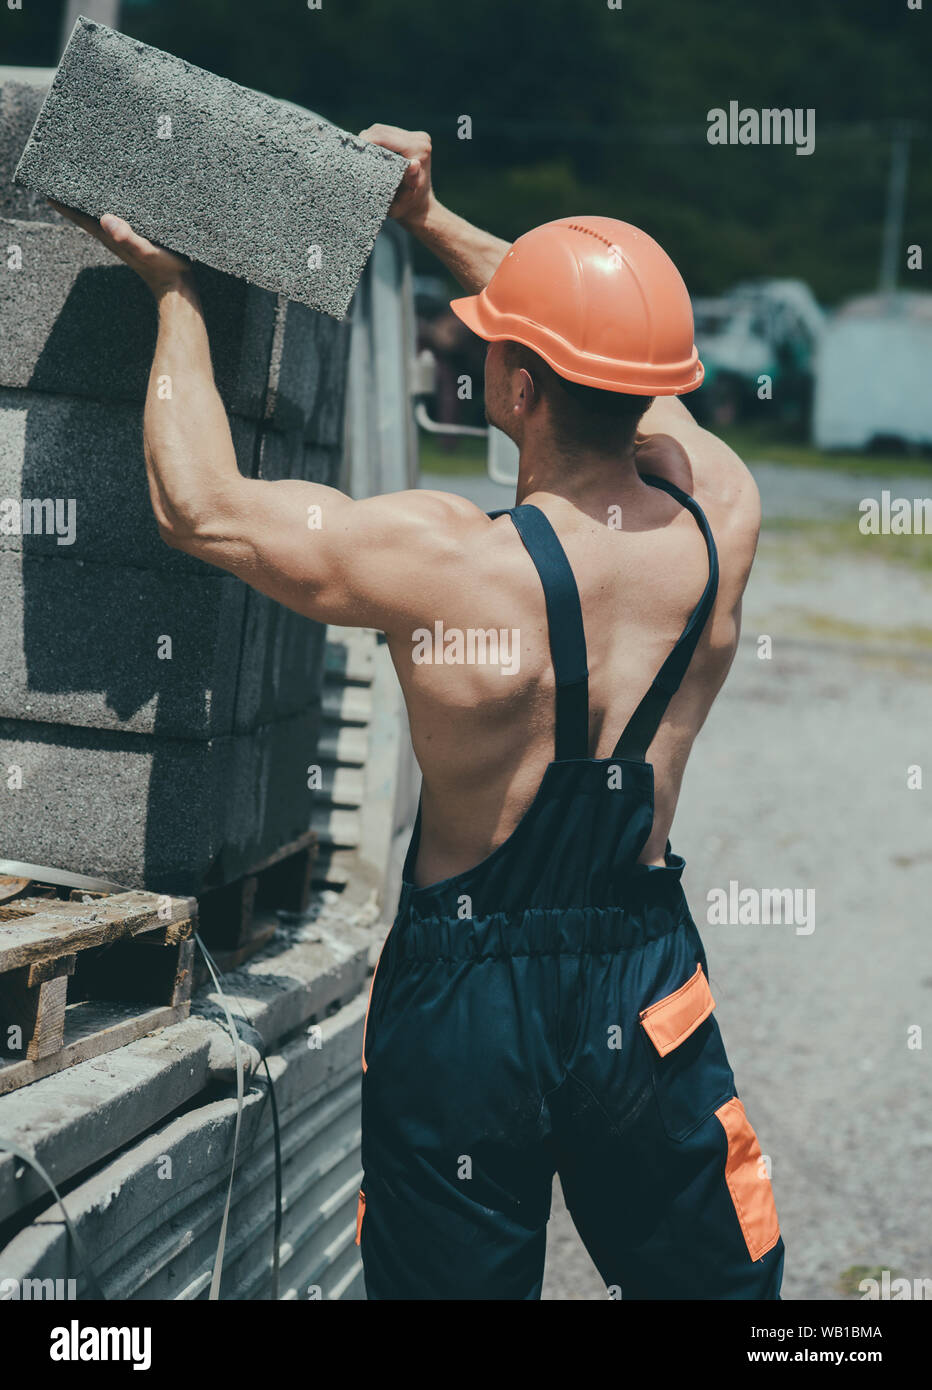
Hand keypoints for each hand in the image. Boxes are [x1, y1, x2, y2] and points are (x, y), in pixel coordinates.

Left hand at [48, 200, 192, 296]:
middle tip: (61, 180)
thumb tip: (105, 220)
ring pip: (100, 217)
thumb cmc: (164, 268)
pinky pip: (116, 220)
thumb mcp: (147, 250)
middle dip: (73, 199)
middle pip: (86, 215)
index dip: (65, 206)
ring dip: (90, 203)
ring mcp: (123, 239)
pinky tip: (112, 203)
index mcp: (111, 237)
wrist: (178, 286)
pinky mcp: (135, 239)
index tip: (49, 192)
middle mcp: (113, 236)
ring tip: (82, 186)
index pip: (81, 218)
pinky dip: (109, 209)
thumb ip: (127, 237)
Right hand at [357, 124, 433, 226]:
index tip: (352, 153)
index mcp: (419, 150)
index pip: (385, 137)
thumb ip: (410, 182)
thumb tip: (414, 164)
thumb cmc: (409, 206)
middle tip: (351, 154)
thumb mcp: (407, 198)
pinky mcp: (410, 137)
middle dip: (364, 141)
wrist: (420, 206)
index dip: (366, 142)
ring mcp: (416, 136)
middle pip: (381, 130)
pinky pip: (385, 133)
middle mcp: (419, 139)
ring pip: (381, 129)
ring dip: (368, 140)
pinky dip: (374, 142)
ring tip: (358, 155)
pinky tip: (368, 154)